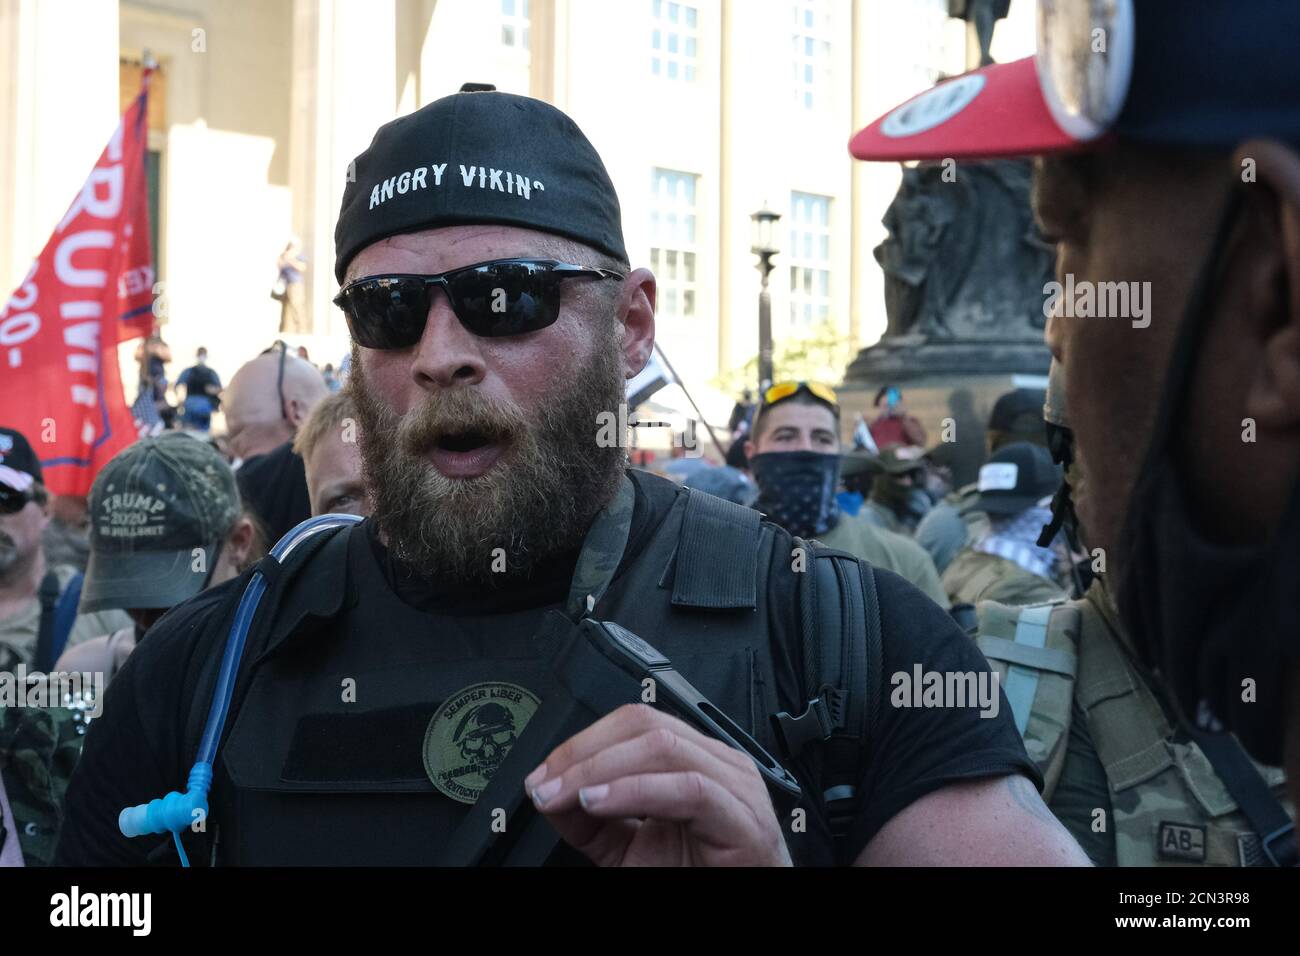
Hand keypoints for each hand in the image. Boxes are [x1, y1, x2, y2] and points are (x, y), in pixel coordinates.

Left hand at [524, 703, 791, 866]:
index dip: (581, 742)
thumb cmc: (696, 877)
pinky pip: (688, 789)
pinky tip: (600, 803)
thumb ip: (590, 818)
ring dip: (600, 769)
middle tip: (546, 785)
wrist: (744, 909)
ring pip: (662, 747)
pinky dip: (635, 791)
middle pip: (644, 724)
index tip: (542, 776)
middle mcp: (718, 762)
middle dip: (584, 753)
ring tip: (565, 795)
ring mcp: (735, 785)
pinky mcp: (742, 817)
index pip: (633, 722)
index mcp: (694, 758)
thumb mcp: (627, 846)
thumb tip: (548, 791)